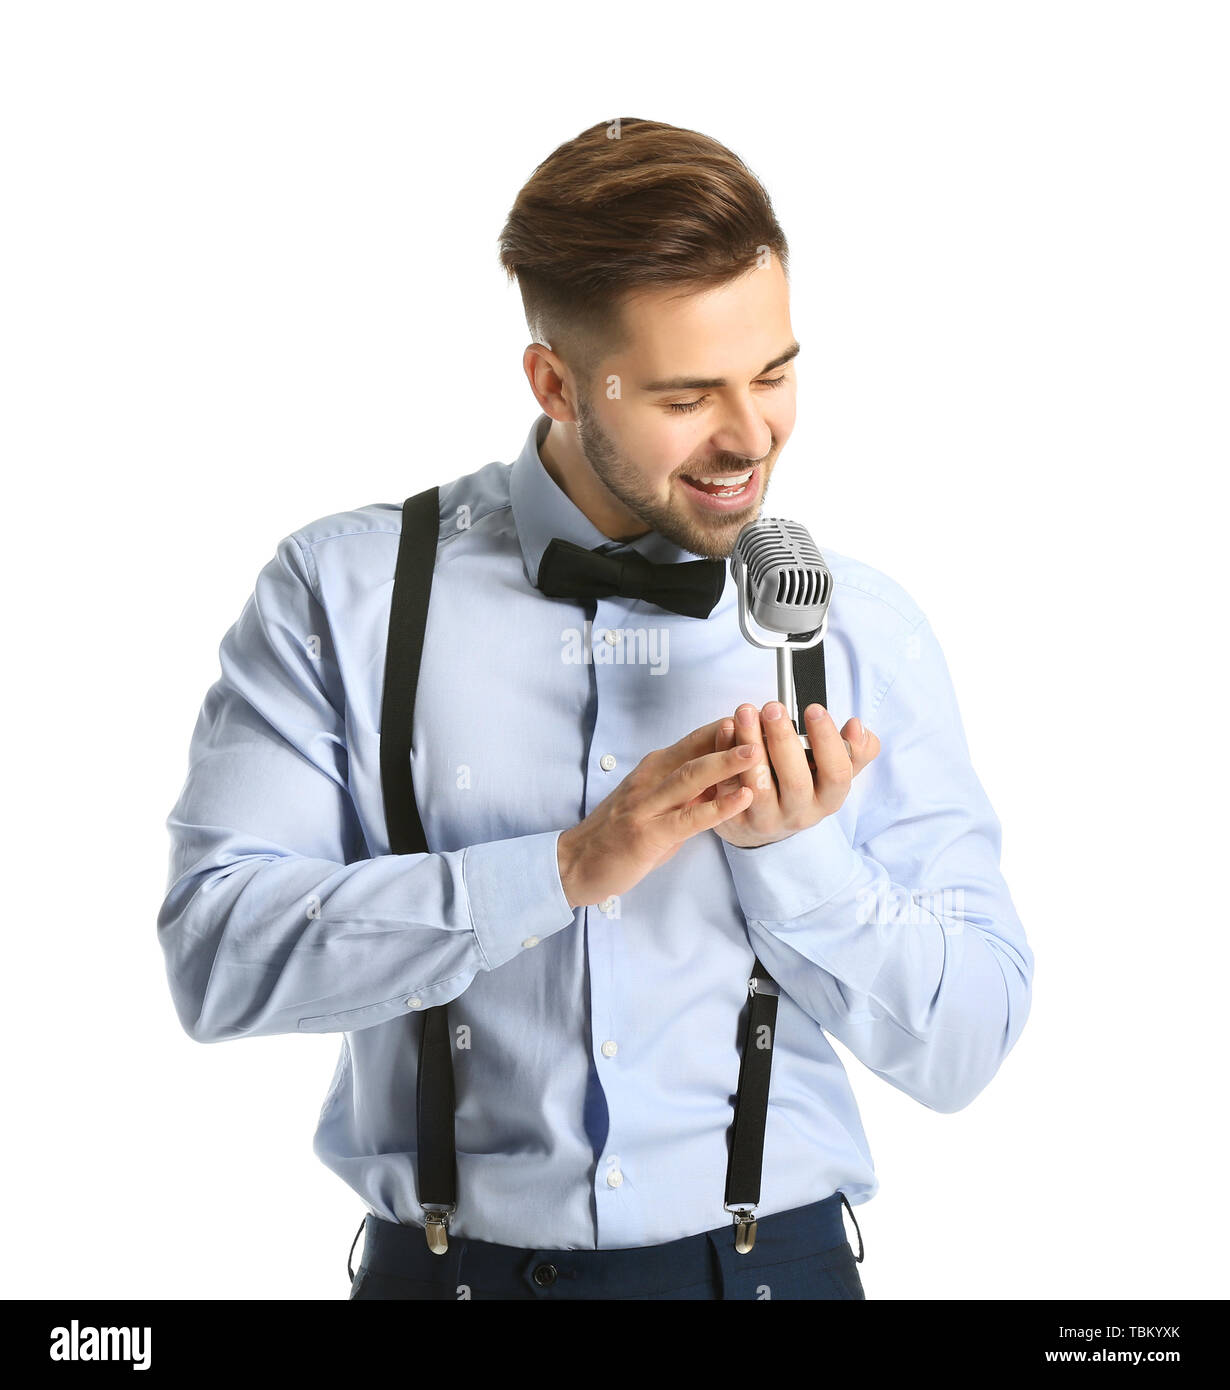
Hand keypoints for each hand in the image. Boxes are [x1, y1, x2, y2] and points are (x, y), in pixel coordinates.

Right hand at [556, 717, 757, 907]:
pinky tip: (740, 798)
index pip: (693, 741)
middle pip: (694, 752)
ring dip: (725, 763)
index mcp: (652, 769)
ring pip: (691, 777)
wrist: (577, 863)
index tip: (755, 718)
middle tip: (760, 723)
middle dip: (729, 737)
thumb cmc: (620, 834)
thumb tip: (727, 778)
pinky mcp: (648, 834)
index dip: (725, 728)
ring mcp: (646, 806)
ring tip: (755, 752)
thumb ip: (688, 791)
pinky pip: (688, 818)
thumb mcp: (656, 804)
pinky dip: (717, 807)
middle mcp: (649, 780)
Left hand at [706, 702, 879, 848]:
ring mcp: (765, 819)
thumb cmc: (803, 785)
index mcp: (828, 799)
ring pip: (757, 786)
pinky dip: (723, 755)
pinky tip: (725, 728)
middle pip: (795, 781)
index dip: (826, 741)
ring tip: (745, 713)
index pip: (836, 774)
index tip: (813, 709)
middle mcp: (799, 814)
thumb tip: (856, 727)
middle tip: (773, 708)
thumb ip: (853, 749)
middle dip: (783, 740)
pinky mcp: (734, 818)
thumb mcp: (832, 771)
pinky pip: (727, 787)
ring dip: (750, 744)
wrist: (765, 822)